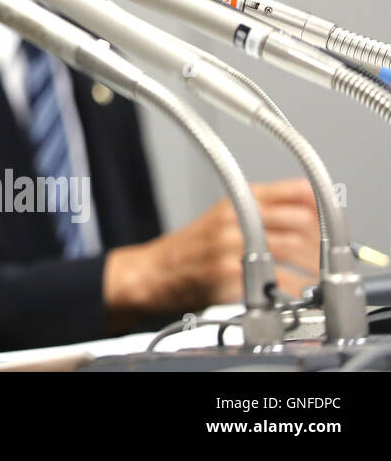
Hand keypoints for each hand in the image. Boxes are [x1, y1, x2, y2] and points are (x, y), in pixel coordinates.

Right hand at [103, 178, 319, 330]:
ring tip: (314, 277)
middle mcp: (234, 217)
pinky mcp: (229, 274)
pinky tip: (293, 294)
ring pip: (291, 250)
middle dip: (320, 243)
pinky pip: (275, 281)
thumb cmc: (189, 249)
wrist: (154, 273)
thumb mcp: (222, 216)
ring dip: (311, 268)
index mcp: (235, 198)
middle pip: (299, 221)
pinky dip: (292, 290)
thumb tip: (308, 211)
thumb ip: (260, 209)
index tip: (331, 222)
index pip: (294, 192)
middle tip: (324, 258)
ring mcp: (231, 245)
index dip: (320, 207)